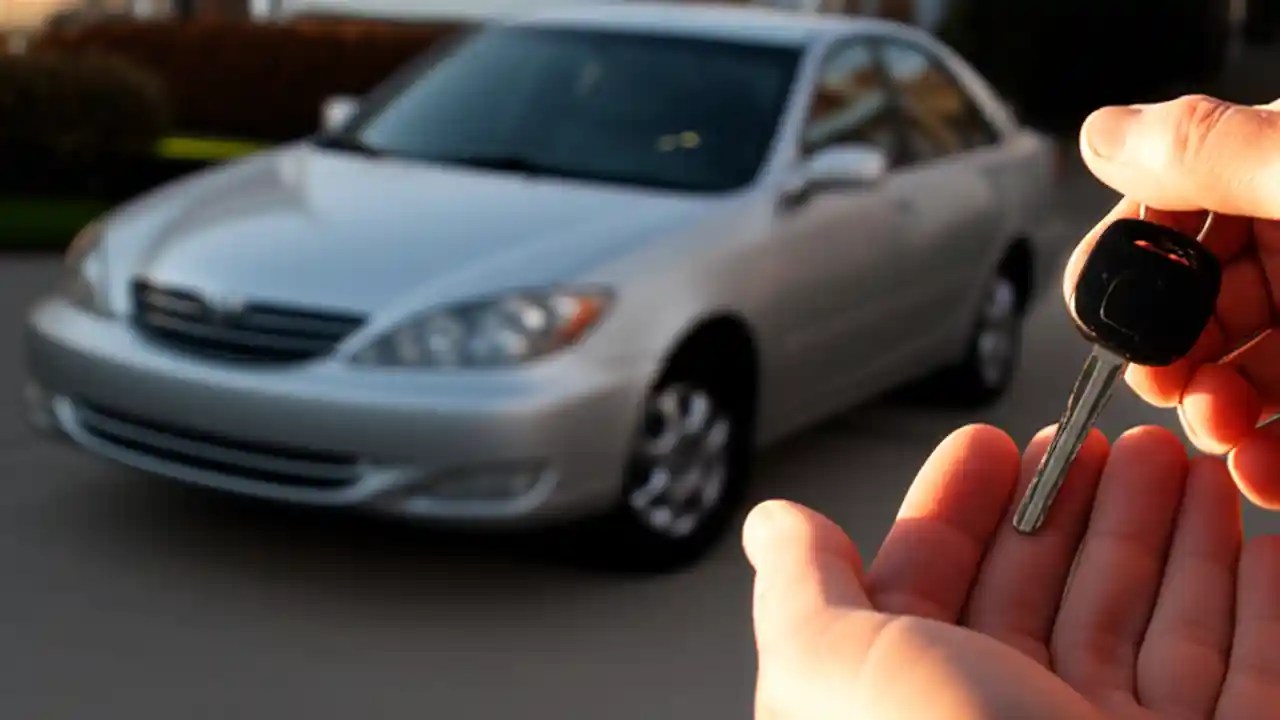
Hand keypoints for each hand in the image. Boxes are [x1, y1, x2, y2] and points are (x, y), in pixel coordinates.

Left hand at [746, 424, 1279, 719]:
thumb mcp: (833, 665)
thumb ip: (804, 590)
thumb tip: (772, 520)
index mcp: (919, 701)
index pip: (937, 582)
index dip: (965, 506)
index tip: (997, 440)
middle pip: (1054, 594)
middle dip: (1084, 507)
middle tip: (1113, 437)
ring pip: (1152, 630)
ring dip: (1173, 541)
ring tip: (1181, 464)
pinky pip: (1248, 685)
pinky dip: (1262, 612)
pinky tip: (1265, 551)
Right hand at [1073, 94, 1279, 508]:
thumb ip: (1211, 151)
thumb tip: (1099, 133)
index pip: (1175, 208)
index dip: (1135, 268)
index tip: (1120, 319)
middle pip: (1203, 303)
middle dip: (1173, 355)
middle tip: (1171, 386)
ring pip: (1244, 373)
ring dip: (1213, 415)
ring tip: (1223, 433)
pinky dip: (1266, 462)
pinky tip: (1260, 473)